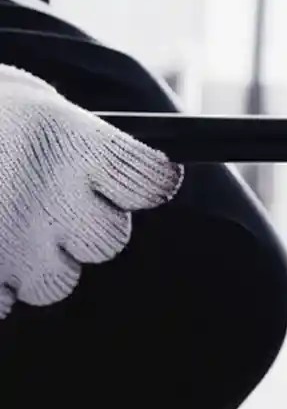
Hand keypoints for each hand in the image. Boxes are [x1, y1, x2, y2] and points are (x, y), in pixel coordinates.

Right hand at [0, 65, 182, 317]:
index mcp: (68, 139)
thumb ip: (81, 140)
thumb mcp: (28, 105)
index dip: (148, 183)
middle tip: (52, 201)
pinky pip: (4, 302)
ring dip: (38, 258)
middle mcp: (47, 195)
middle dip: (88, 225)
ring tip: (1, 219)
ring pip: (60, 279)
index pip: (149, 180)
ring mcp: (9, 242)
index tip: (137, 180)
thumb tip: (134, 179)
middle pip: (110, 239)